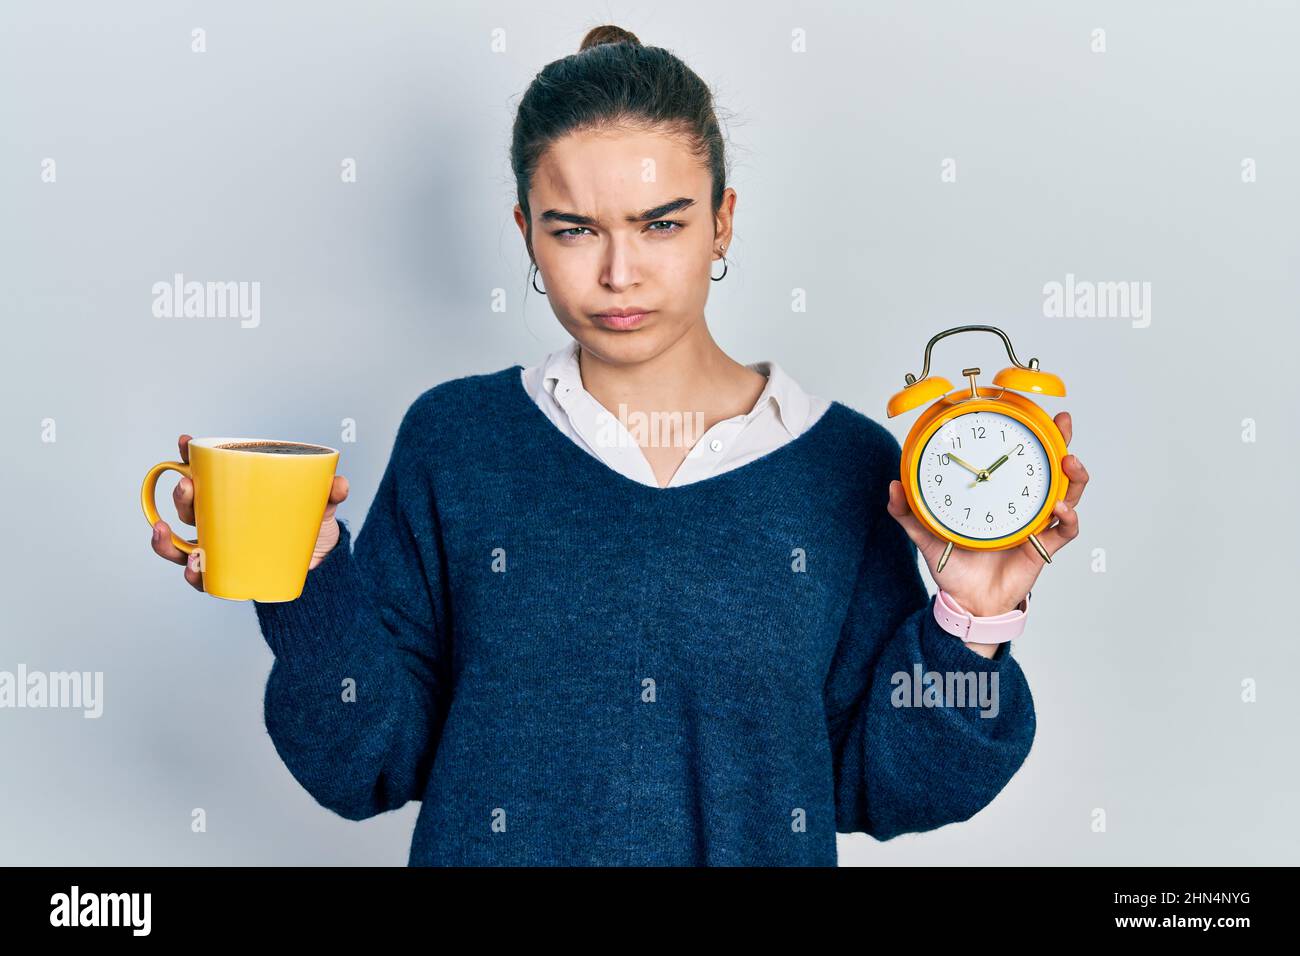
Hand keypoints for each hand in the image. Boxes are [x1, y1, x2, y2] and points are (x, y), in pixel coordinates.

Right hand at [149, 433, 350, 591]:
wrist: (320, 563)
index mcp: (232, 495)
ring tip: (164, 531)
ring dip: (166, 538)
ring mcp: (219, 546)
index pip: (203, 473)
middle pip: (187, 506)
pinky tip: (194, 569)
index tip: (184, 441)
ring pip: (181, 543)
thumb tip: (338, 484)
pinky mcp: (226, 572)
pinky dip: (192, 574)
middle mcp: (218, 520)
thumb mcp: (320, 505)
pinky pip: (200, 576)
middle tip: (187, 486)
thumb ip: (329, 493)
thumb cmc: (309, 525)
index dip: (187, 457)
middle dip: (180, 494)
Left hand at [886, 411, 1088, 616]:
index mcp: (997, 495)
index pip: (1016, 459)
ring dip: (1073, 476)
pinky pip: (1066, 530)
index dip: (1025, 437)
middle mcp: (1021, 505)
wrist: (966, 602)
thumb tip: (893, 486)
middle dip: (1061, 443)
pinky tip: (1061, 508)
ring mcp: (1036, 524)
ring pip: (1068, 493)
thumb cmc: (953, 566)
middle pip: (1049, 468)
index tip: (1028, 413)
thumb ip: (909, 512)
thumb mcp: (927, 534)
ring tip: (1068, 461)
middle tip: (1062, 424)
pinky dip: (1069, 517)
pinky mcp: (1043, 546)